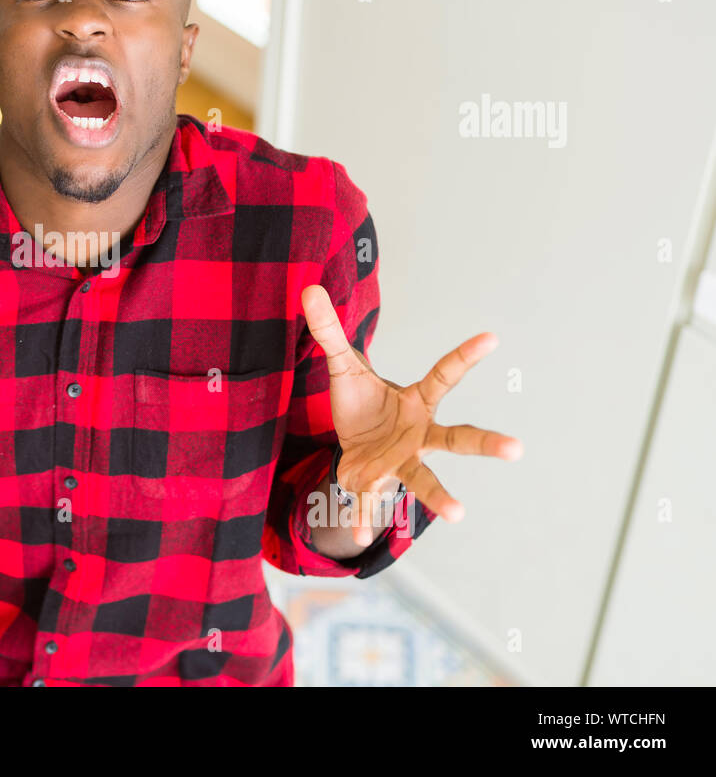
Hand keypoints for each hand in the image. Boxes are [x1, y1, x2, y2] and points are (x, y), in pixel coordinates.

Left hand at [300, 284, 522, 546]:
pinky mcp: (373, 483)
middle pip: (457, 438)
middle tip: (518, 449)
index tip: (491, 337)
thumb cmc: (362, 404)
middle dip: (486, 443)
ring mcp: (399, 462)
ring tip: (459, 513)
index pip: (445, 375)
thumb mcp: (343, 365)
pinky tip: (355, 538)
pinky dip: (361, 520)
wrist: (353, 446)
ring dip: (439, 495)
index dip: (466, 356)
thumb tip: (307, 288)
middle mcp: (418, 435)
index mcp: (416, 401)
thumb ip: (328, 331)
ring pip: (424, 478)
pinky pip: (369, 503)